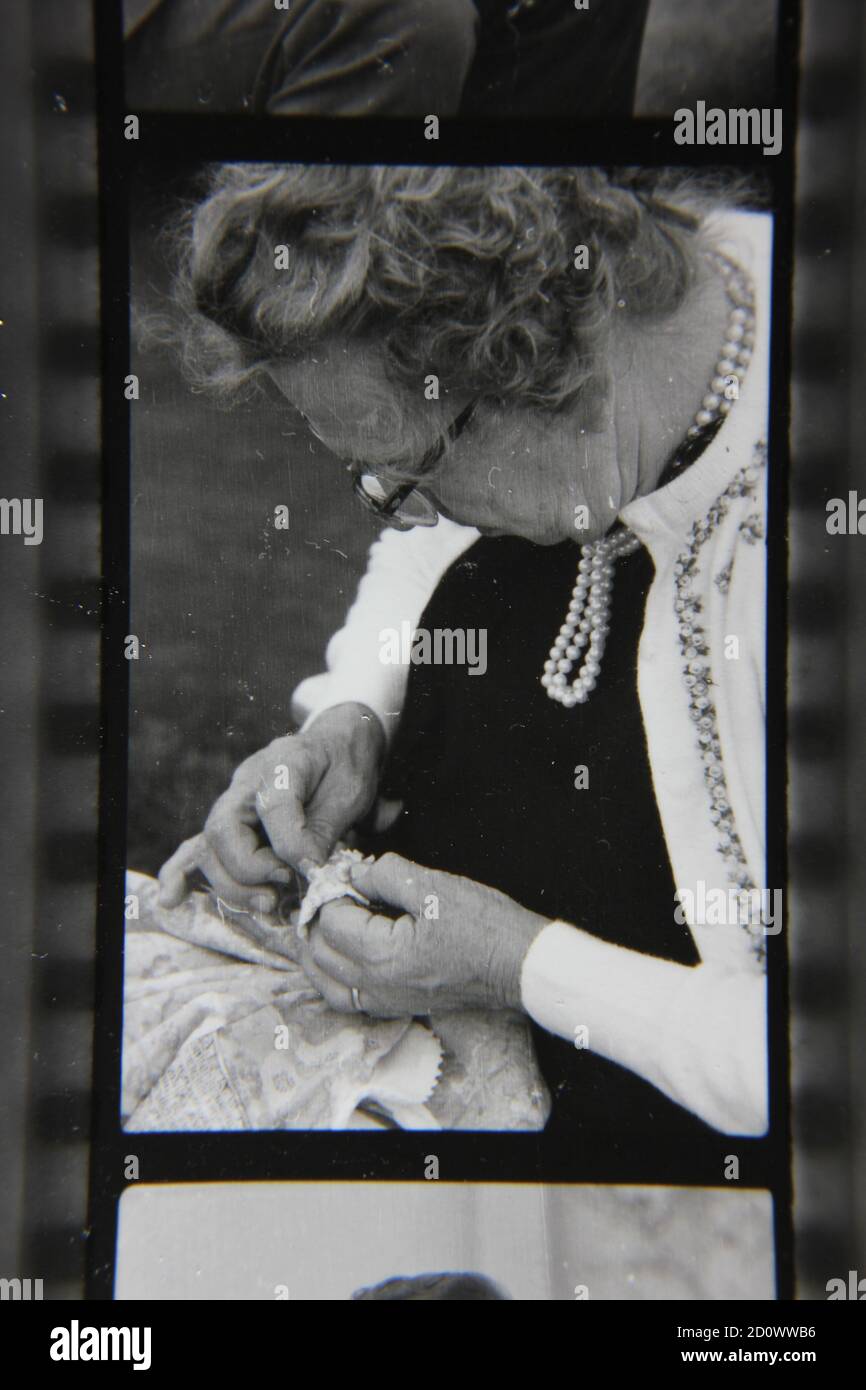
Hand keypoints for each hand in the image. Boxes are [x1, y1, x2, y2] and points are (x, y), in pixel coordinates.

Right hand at [157, 703, 384, 912]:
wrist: (336, 745)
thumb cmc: (344, 766)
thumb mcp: (351, 793)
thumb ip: (324, 829)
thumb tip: (305, 869)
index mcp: (284, 762)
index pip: (273, 806)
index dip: (290, 845)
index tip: (311, 869)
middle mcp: (247, 782)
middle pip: (224, 831)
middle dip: (249, 872)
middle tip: (282, 892)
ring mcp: (233, 803)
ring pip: (209, 848)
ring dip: (233, 886)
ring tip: (268, 904)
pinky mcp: (230, 823)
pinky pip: (198, 848)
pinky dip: (183, 873)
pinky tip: (171, 898)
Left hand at [300, 852, 548, 1016]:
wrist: (520, 966)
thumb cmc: (484, 926)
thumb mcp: (434, 886)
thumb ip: (386, 875)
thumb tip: (354, 873)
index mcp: (382, 955)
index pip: (329, 920)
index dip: (332, 890)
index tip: (344, 871)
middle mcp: (376, 986)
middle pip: (319, 953)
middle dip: (317, 919)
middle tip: (334, 891)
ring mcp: (385, 1001)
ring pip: (325, 981)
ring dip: (317, 950)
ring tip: (325, 921)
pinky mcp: (395, 1006)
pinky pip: (346, 997)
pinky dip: (333, 975)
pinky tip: (342, 954)